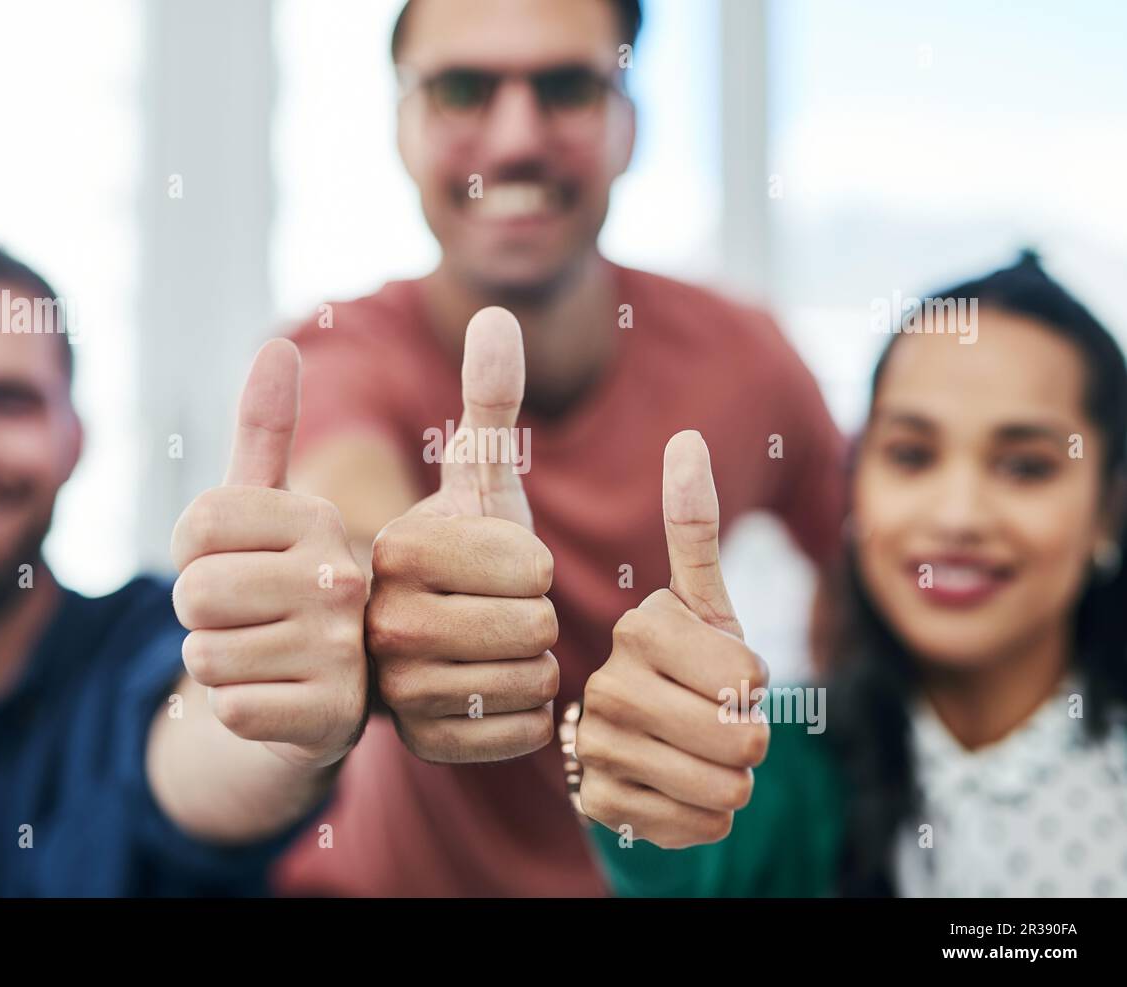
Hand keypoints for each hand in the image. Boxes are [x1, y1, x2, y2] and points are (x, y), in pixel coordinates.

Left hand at [171, 338, 368, 768]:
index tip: (232, 562)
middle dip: (201, 614)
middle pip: (195, 594)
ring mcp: (341, 651)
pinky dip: (237, 710)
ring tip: (263, 655)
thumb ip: (265, 429)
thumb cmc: (281, 585)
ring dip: (218, 664)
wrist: (324, 690)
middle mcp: (340, 578)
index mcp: (316, 519)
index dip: (192, 553)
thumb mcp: (269, 510)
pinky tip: (276, 697)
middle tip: (247, 618)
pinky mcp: (331, 716)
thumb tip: (280, 344)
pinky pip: (228, 709)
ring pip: (204, 656)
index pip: (196, 526)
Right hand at [367, 307, 558, 762]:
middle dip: (539, 619)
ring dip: (533, 669)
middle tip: (503, 613)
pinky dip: (523, 719)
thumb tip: (498, 315)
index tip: (503, 566)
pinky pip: (515, 736)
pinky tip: (490, 696)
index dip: (536, 566)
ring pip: (528, 684)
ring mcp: (386, 688)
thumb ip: (488, 404)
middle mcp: (375, 617)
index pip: (529, 565)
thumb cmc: (450, 557)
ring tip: (492, 653)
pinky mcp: (407, 745)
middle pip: (533, 628)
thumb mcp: (471, 485)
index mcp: (395, 545)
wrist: (397, 649)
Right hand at [576, 431, 769, 848]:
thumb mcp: (702, 602)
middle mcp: (607, 685)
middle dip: (751, 737)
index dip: (754, 682)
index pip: (751, 678)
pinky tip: (676, 789)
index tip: (720, 670)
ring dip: (733, 780)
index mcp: (642, 627)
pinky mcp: (600, 803)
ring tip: (698, 755)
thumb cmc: (686, 665)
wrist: (635, 740)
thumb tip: (685, 438)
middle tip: (718, 722)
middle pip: (742, 738)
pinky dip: (707, 818)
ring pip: (725, 789)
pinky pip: (699, 827)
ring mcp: (598, 747)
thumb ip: (694, 526)